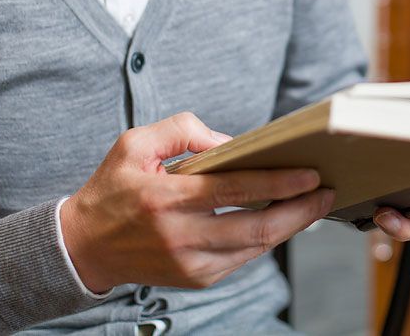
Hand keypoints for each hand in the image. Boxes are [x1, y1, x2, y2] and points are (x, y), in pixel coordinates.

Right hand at [60, 112, 333, 292]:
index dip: (279, 183)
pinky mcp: (195, 278)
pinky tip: (281, 222)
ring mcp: (189, 263)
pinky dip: (266, 241)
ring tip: (312, 204)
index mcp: (166, 198)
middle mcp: (180, 236)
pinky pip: (242, 259)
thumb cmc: (112, 190)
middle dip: (300, 210)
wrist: (83, 247)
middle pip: (256, 228)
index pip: (236, 190)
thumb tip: (230, 142)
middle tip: (326, 192)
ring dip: (290, 227)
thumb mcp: (135, 144)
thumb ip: (182, 131)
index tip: (310, 173)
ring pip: (255, 248)